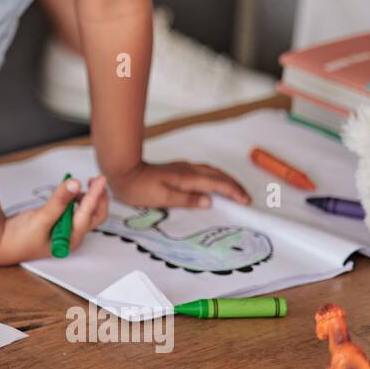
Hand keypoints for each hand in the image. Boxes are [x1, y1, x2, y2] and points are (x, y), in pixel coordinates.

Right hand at [0, 175, 108, 264]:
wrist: (2, 244)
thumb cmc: (19, 239)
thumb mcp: (40, 218)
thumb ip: (58, 201)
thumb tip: (75, 184)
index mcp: (71, 238)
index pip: (89, 214)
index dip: (95, 195)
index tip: (99, 180)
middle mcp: (72, 235)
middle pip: (95, 215)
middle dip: (98, 197)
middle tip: (96, 180)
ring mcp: (66, 230)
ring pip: (86, 212)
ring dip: (87, 197)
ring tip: (77, 185)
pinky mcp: (59, 224)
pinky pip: (75, 210)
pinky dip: (76, 200)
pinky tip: (69, 193)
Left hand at [105, 160, 250, 209]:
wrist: (122, 171)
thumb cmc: (139, 188)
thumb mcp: (163, 198)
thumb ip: (187, 200)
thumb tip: (209, 201)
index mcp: (188, 177)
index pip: (217, 183)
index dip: (233, 192)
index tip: (246, 201)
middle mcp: (188, 169)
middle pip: (218, 174)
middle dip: (234, 185)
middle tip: (246, 197)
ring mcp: (183, 167)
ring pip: (211, 171)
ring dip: (225, 179)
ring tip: (234, 190)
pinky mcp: (177, 168)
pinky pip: (203, 171)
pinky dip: (214, 177)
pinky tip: (211, 182)